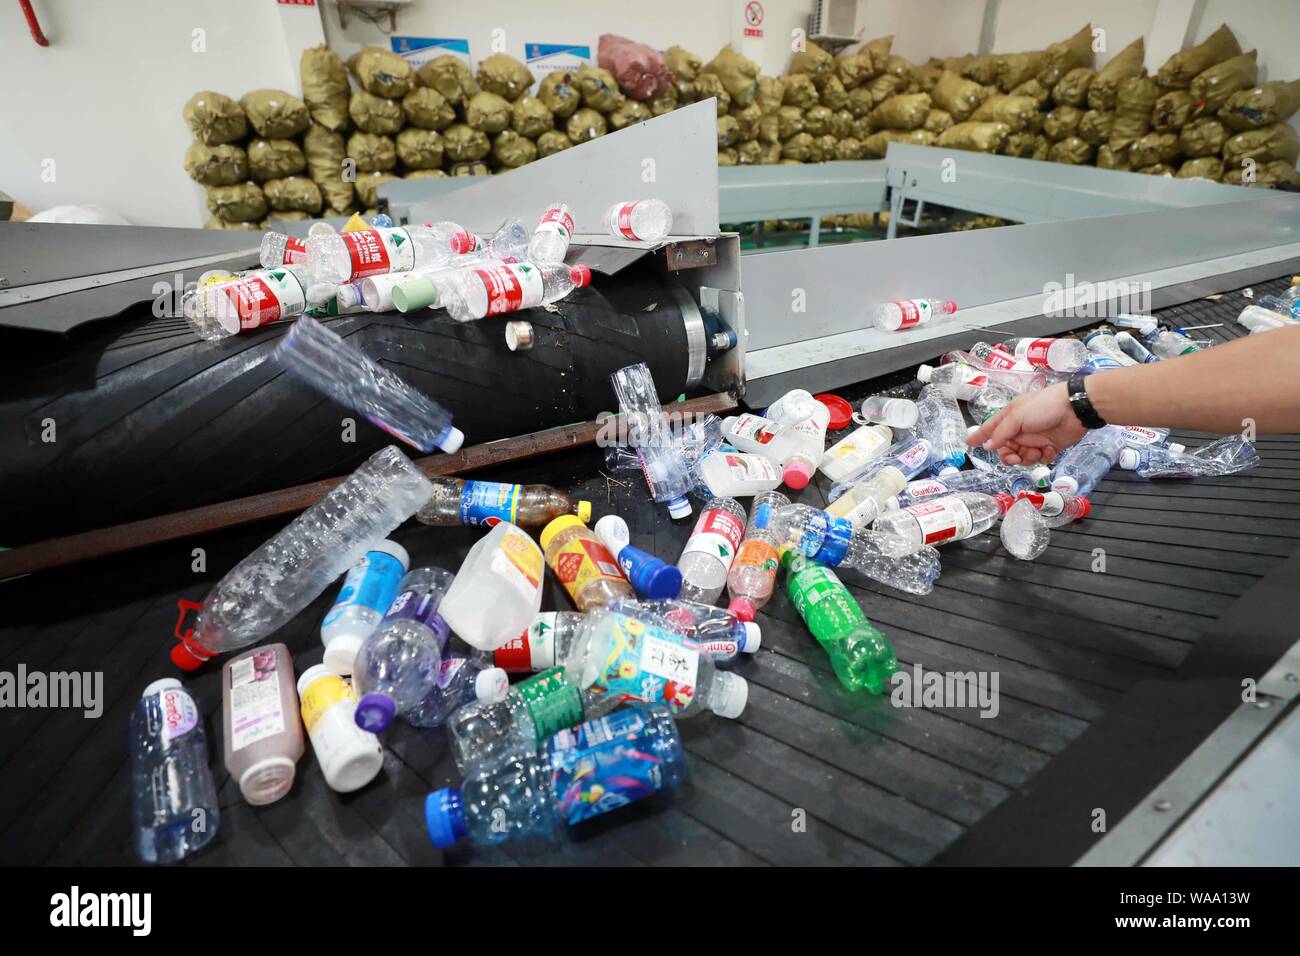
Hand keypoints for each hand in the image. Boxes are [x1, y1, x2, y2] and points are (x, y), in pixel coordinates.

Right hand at [966, 382, 1086, 465]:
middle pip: (1005, 450)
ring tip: (1037, 450)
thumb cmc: (1043, 406)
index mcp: (1009, 418)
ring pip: (1021, 457)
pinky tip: (1049, 448)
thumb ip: (1000, 433)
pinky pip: (1039, 459)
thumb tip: (987, 447)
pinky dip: (1043, 456)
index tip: (969, 444)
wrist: (1074, 410)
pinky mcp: (1048, 447)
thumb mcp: (1017, 416)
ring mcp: (1034, 439)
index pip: (989, 429)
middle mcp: (1019, 430)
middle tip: (1015, 457)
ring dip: (1028, 457)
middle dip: (1009, 456)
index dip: (979, 436)